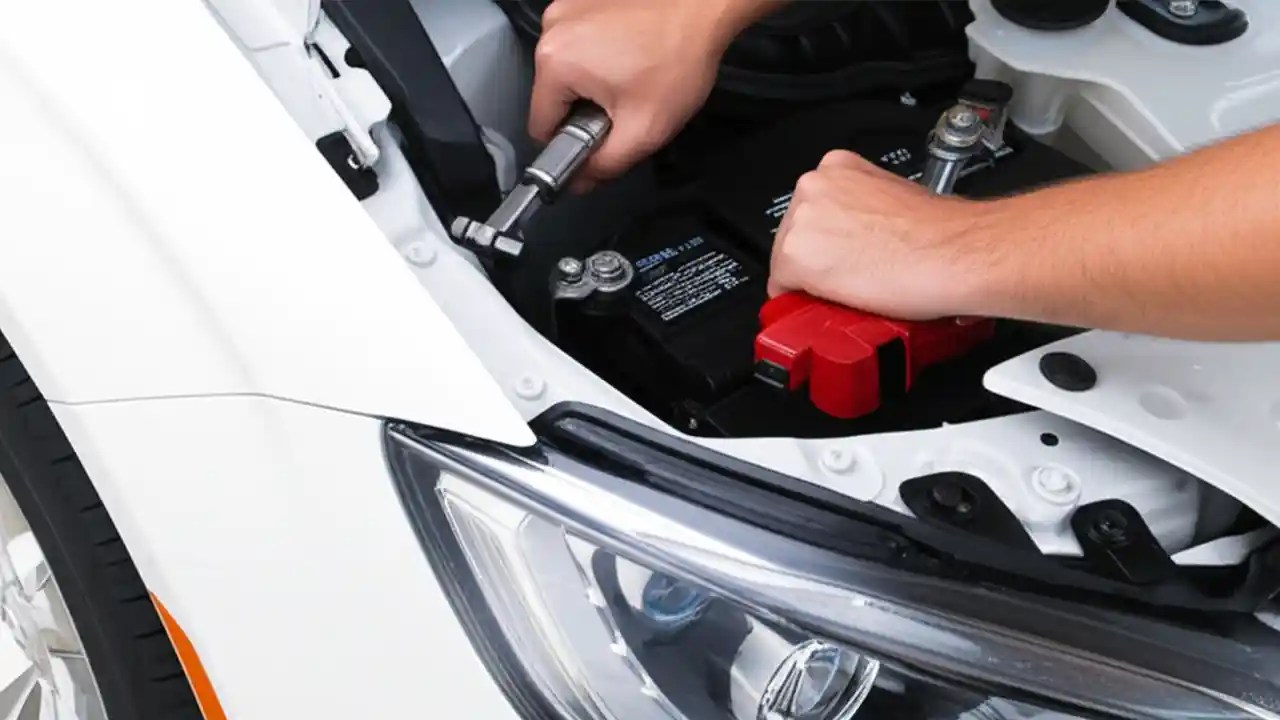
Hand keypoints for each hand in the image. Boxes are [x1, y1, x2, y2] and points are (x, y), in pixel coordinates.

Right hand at [529, 0, 774, 190]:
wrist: (705, 6)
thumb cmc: (678, 57)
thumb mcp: (643, 130)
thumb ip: (605, 165)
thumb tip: (580, 181)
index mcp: (555, 62)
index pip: (540, 125)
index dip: (570, 142)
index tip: (601, 136)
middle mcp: (552, 28)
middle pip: (553, 95)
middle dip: (585, 108)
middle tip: (626, 103)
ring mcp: (567, 8)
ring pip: (567, 69)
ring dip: (593, 80)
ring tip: (632, 75)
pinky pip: (580, 42)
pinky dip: (599, 53)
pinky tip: (630, 53)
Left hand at [768, 150, 992, 319]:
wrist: (957, 253)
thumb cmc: (942, 233)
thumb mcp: (893, 199)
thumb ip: (863, 210)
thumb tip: (855, 236)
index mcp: (838, 166)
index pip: (810, 214)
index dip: (825, 243)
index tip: (839, 256)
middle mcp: (814, 186)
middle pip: (795, 236)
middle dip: (818, 260)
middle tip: (851, 273)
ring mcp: (801, 220)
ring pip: (789, 263)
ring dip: (813, 281)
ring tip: (853, 287)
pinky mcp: (795, 258)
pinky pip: (783, 290)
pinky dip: (804, 302)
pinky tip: (839, 300)